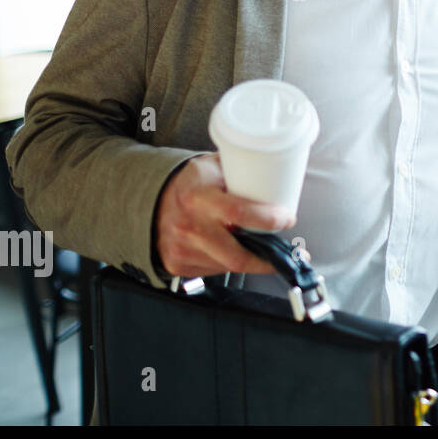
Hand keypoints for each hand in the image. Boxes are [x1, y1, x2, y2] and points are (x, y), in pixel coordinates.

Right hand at [154, 153, 295, 277]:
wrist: (150, 200)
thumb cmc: (190, 183)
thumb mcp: (214, 167)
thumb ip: (242, 173)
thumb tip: (279, 178)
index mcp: (198, 197)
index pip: (239, 213)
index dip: (269, 219)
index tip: (287, 218)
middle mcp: (189, 227)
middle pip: (238, 255)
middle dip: (268, 256)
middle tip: (285, 250)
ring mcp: (182, 250)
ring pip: (230, 266)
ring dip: (251, 260)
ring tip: (261, 246)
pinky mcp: (178, 265)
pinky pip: (215, 271)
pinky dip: (230, 262)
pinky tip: (233, 249)